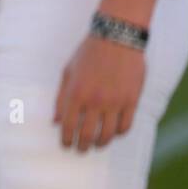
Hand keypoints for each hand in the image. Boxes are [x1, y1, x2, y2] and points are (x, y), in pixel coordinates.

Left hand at [54, 33, 145, 150]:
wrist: (116, 38)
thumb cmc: (88, 53)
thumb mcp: (68, 72)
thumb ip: (61, 98)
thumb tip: (56, 121)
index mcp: (75, 92)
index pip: (68, 125)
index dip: (66, 139)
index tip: (66, 145)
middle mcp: (94, 100)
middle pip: (87, 134)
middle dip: (82, 146)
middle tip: (81, 149)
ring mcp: (114, 102)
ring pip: (108, 134)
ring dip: (101, 143)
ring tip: (97, 144)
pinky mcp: (131, 101)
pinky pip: (126, 126)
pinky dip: (119, 133)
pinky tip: (114, 132)